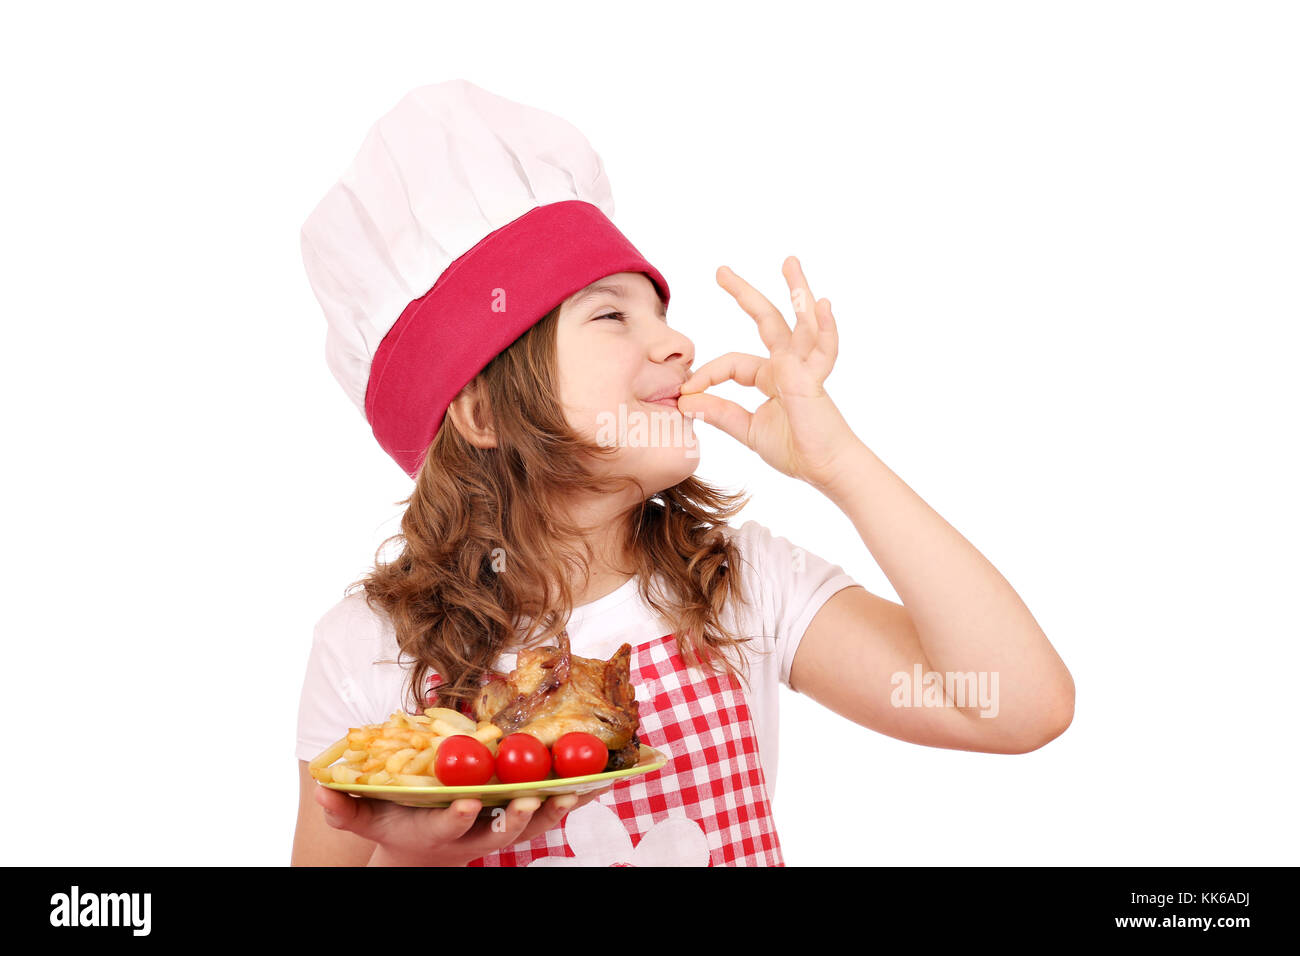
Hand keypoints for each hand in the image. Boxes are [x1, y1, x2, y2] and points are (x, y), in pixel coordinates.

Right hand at [314, 783, 612, 866]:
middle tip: (531, 796)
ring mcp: (501, 829)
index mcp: (438, 831)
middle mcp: (475, 835)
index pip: (450, 825)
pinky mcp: (521, 819)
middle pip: (501, 829)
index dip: (460, 815)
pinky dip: (572, 797)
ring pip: (533, 823)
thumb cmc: (395, 826)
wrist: (425, 850)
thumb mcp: (367, 820)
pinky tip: (597, 781)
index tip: (468, 801)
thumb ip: (347, 808)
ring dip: (555, 807)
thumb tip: (323, 790)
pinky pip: (551, 809)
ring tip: (575, 789)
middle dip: (517, 815)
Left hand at [677, 257, 861, 489]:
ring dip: (796, 291)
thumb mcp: (749, 430)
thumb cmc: (795, 450)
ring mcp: (805, 368)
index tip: (686, 389)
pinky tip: (822, 304)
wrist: (826, 469)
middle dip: (744, 294)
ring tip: (789, 262)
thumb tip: (685, 401)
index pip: (732, 364)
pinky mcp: (814, 379)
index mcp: (772, 377)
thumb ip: (720, 413)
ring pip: (799, 322)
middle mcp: (788, 365)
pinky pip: (822, 349)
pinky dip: (825, 326)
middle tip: (720, 270)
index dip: (707, 374)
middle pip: (766, 321)